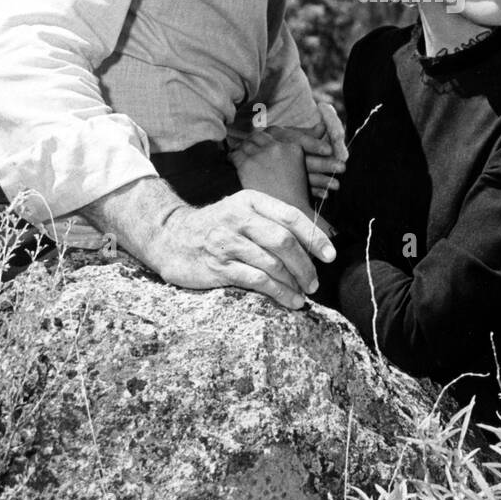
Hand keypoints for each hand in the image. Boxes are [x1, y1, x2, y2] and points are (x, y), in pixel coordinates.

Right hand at [155, 191, 334, 307]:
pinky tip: (289, 300)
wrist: (170, 237)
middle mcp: (239, 217)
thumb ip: (270, 221)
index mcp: (250, 200)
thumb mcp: (241, 211)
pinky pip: (257, 280)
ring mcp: (227, 242)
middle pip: (284, 241)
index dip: (314, 236)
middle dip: (305, 265)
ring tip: (304, 293)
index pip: (291, 215)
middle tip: (314, 281)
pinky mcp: (219, 266)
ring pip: (273, 263)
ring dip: (294, 282)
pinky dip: (279, 292)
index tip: (330, 255)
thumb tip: (310, 245)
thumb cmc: (216, 226)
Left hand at [232, 129, 311, 212]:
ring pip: (245, 145)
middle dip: (251, 141)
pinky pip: (235, 155)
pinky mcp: (248, 164)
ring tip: (236, 153)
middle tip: (245, 146)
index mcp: (292, 147)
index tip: (257, 140)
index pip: (273, 133)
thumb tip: (288, 148)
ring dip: (241, 149)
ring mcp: (262, 155)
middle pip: (258, 136)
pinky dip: (231, 158)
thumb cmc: (295, 197)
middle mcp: (277, 147)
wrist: (288, 213)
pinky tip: (231, 161)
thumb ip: (291, 156)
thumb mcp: (300, 171)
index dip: (263, 137)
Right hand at [265, 102, 347, 198]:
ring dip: (320, 181)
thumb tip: (323, 126)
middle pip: (302, 160)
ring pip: (300, 177)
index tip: (329, 150)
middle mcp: (274, 152)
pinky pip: (294, 190)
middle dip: (323, 164)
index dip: (313, 145)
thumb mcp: (283, 137)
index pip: (297, 141)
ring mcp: (273, 171)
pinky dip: (310, 193)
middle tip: (342, 167)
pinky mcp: (270, 186)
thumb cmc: (267, 147)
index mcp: (277, 137)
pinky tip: (325, 195)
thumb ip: (305, 135)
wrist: (241, 162)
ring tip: (336, 185)